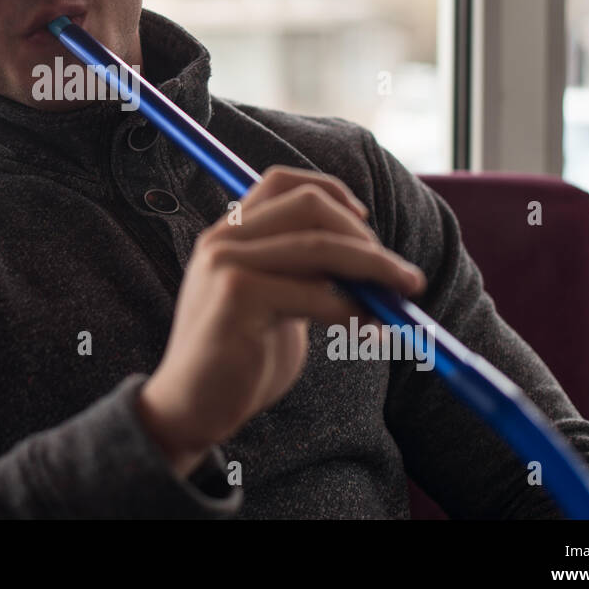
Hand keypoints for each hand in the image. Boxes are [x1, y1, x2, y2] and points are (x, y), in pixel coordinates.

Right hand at [137, 165, 426, 475]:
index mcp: (228, 233)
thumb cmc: (239, 359)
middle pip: (310, 206)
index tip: (366, 222)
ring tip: (399, 298)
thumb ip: (305, 274)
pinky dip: (353, 310)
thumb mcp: (274, 302)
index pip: (283, 181)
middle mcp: (223, 239)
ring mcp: (226, 264)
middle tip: (398, 275)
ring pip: (319, 246)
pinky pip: (316, 293)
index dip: (333, 192)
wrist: (189, 408)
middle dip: (363, 237)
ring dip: (374, 270)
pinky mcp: (238, 296)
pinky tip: (366, 331)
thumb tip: (374, 264)